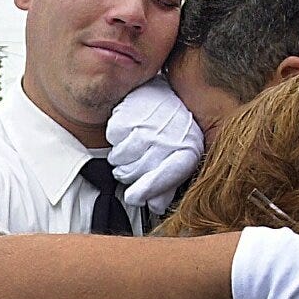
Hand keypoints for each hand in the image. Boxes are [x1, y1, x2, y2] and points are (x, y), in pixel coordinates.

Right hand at [107, 76, 204, 213]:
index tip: (134, 197)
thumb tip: (155, 206)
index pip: (160, 180)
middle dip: (129, 173)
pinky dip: (115, 136)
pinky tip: (127, 131)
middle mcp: (167, 138)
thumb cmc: (175, 128)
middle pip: (132, 172)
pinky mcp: (131, 112)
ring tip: (130, 148)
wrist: (169, 92)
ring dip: (120, 157)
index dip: (143, 193)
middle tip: (133, 165)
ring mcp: (147, 125)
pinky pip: (113, 136)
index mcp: (185, 152)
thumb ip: (168, 184)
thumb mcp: (181, 157)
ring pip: (119, 157)